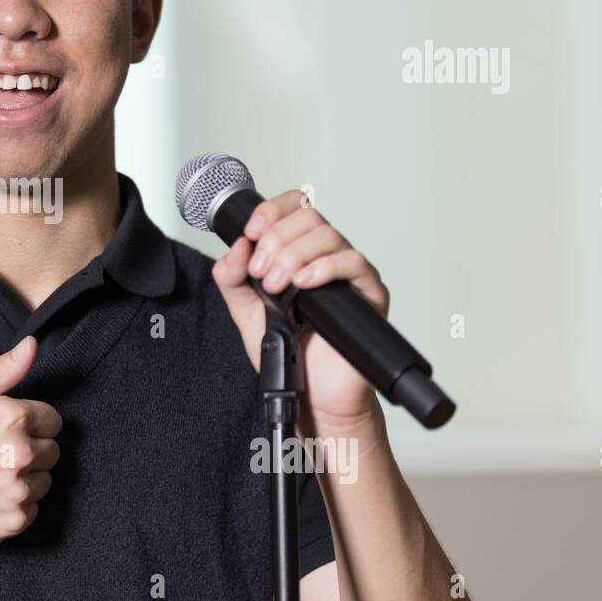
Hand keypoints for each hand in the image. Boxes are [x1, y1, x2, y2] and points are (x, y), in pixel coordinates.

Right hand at [0, 336, 60, 544]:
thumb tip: (31, 345)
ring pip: (44, 482)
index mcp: (12, 417)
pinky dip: (15, 506)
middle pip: (52, 451)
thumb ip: (2, 371)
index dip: (30, 423)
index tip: (5, 431)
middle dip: (30, 450)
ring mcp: (17, 491)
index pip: (53, 420)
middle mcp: (21, 454)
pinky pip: (32, 510)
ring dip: (25, 479)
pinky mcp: (12, 522)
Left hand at [210, 190, 389, 433]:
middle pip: (308, 217)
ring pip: (328, 235)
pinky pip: (354, 263)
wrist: (311, 393)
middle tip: (262, 274)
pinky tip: (304, 284)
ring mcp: (349, 273)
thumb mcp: (245, 311)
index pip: (293, 207)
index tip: (252, 232)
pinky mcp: (370, 293)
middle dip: (276, 241)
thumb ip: (232, 278)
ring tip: (278, 286)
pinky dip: (325, 267)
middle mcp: (326, 256)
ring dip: (294, 255)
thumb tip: (237, 245)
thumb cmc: (287, 353)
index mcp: (298, 252)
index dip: (272, 210)